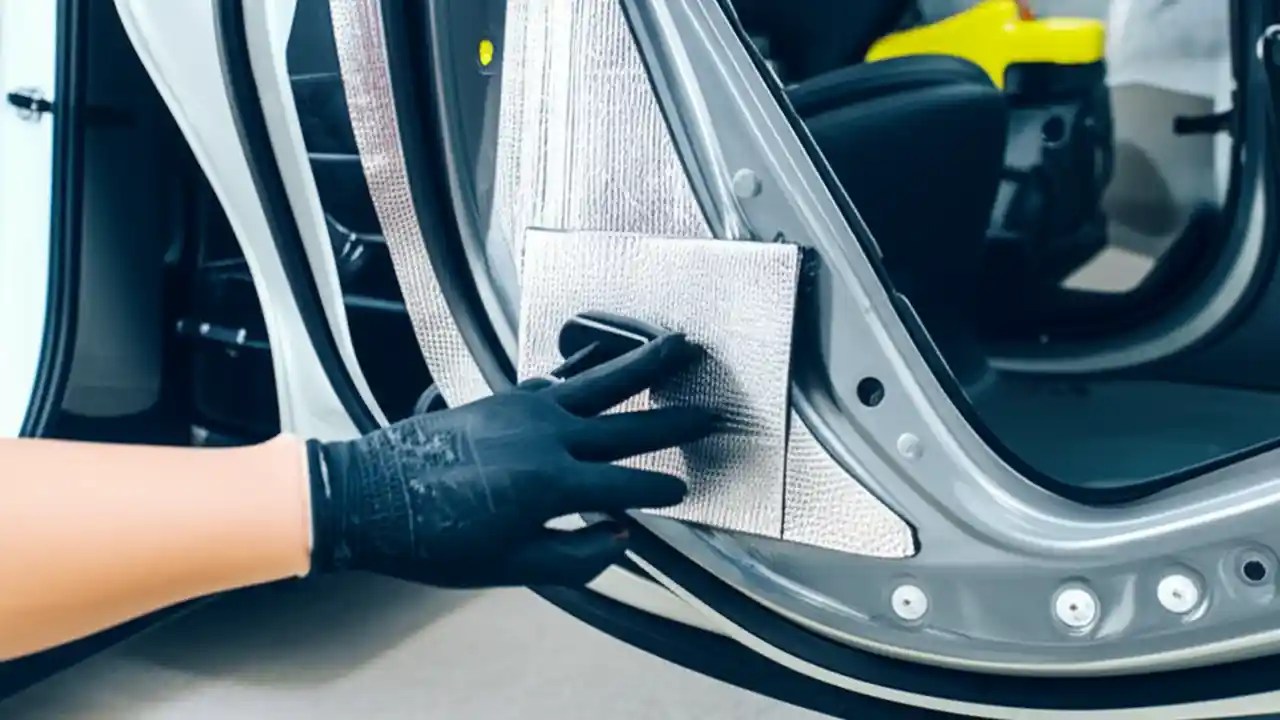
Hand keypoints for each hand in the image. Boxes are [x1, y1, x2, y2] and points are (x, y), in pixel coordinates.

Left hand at [307, 333, 713, 587]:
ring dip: (644, 363)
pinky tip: (604, 357)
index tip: (685, 490)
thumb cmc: (433, 540)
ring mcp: (526, 409)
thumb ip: (575, 557)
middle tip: (711, 408)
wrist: (368, 495)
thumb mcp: (509, 567)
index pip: (627, 485)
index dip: (661, 489)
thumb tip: (621, 537)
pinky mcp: (505, 397)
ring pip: (600, 382)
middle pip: (627, 424)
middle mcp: (547, 437)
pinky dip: (589, 366)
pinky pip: (560, 378)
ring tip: (679, 344)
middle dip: (675, 419)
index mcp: (552, 485)